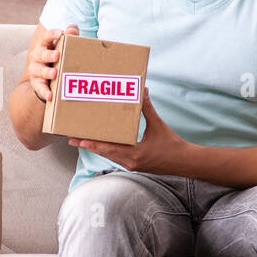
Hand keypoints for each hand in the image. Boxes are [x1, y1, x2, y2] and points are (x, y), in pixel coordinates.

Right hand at [28, 24, 78, 102]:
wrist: (45, 76)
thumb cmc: (56, 58)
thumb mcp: (62, 46)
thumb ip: (69, 37)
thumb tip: (73, 29)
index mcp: (43, 45)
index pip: (46, 37)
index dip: (52, 34)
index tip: (60, 33)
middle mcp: (36, 57)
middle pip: (41, 54)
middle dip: (49, 55)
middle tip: (57, 55)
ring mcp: (35, 70)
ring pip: (39, 71)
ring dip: (47, 72)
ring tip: (54, 73)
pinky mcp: (36, 84)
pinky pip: (40, 88)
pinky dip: (45, 92)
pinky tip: (50, 95)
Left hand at [68, 85, 190, 174]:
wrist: (184, 163)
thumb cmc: (172, 145)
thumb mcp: (158, 125)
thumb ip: (148, 109)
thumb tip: (142, 91)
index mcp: (134, 153)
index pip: (108, 148)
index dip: (92, 144)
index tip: (78, 140)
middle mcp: (130, 162)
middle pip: (104, 153)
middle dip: (88, 145)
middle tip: (72, 139)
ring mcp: (131, 165)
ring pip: (108, 156)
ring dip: (96, 148)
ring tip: (82, 141)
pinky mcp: (134, 165)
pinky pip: (116, 157)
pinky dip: (107, 150)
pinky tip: (101, 144)